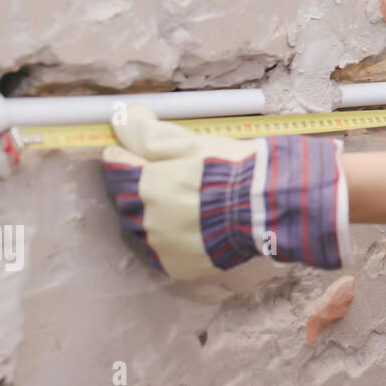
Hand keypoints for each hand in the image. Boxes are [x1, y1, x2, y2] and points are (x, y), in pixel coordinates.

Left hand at [100, 104, 351, 278]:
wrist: (268, 207)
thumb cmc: (233, 169)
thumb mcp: (194, 141)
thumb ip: (149, 132)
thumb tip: (120, 119)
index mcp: (147, 185)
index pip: (116, 167)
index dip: (122, 155)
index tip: (127, 151)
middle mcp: (148, 220)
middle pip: (125, 200)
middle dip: (133, 186)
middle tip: (155, 175)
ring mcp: (163, 247)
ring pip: (141, 227)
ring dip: (148, 214)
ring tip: (174, 202)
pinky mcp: (178, 266)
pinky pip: (161, 251)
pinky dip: (165, 239)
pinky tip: (182, 227)